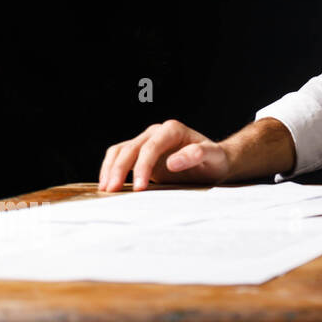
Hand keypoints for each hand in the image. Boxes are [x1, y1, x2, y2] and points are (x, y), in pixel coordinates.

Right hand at [99, 120, 232, 191]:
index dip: (142, 167)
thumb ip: (197, 155)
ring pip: (120, 151)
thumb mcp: (214, 157)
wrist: (213, 162)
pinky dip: (109, 168)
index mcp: (173, 130)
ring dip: (110, 169)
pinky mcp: (139, 153)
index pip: (151, 147)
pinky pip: (118, 156)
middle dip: (119, 170)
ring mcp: (146, 142)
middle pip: (131, 148)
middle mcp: (156, 132)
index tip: (139, 187)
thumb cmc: (214, 160)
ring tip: (106, 190)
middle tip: (113, 191)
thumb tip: (172, 162)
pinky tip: (107, 184)